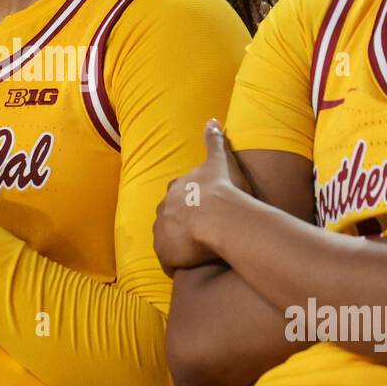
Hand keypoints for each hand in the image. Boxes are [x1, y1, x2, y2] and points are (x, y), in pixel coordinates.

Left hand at [153, 119, 249, 273]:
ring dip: (179, 245)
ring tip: (199, 252)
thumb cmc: (224, 188)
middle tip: (202, 232)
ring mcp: (162, 231)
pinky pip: (169, 261)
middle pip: (170, 217)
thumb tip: (212, 119)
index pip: (179, 195)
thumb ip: (214, 140)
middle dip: (181, 224)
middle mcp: (164, 208)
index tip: (203, 210)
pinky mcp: (166, 253)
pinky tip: (193, 266)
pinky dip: (178, 263)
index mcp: (176, 188)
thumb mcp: (220, 160)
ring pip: (168, 239)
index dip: (191, 203)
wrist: (218, 216)